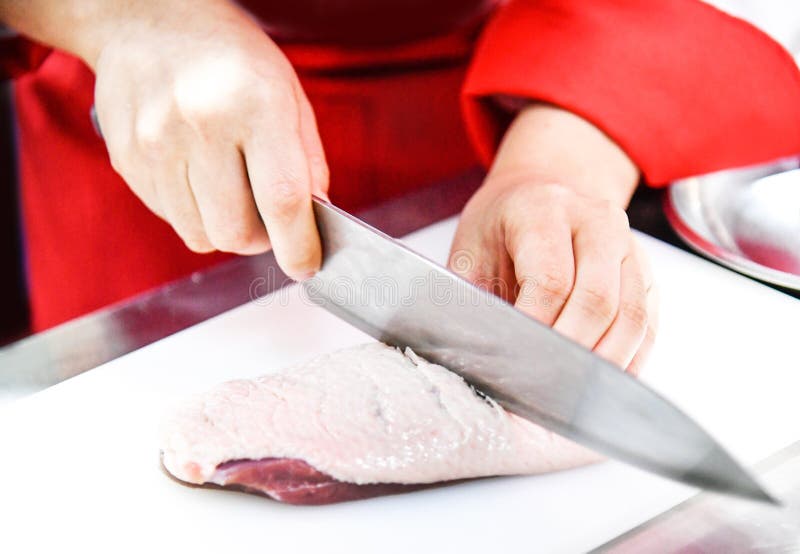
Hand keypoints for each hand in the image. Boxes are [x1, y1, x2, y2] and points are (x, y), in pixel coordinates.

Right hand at [87, 0, 327, 278]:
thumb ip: (307, 160)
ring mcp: (156, 145)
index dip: (299, 245)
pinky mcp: (128, 161)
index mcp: (254, 104)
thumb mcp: (287, 93)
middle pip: (237, 231)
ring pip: (202, 235)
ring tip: (231, 189)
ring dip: (226, 228)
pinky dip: (195, 213)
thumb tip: (314, 220)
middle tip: (268, 216)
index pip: (281, 199)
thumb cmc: (230, 56)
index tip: (306, 265)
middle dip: (261, 238)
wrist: (149, 20)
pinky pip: (172, 219)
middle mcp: (200, 125)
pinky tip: (199, 175)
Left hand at [450, 104, 657, 373]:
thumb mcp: (470, 249)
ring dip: (604, 365)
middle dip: (571, 353)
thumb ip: (469, 296)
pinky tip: (600, 385)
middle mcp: (596, 221)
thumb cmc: (499, 227)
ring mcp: (629, 246)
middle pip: (598, 301)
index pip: (551, 281)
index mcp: (543, 210)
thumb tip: (471, 354)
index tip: (516, 365)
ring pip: (632, 317)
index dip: (536, 329)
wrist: (541, 190)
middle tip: (544, 391)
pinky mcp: (646, 273)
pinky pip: (647, 325)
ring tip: (572, 397)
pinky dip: (626, 360)